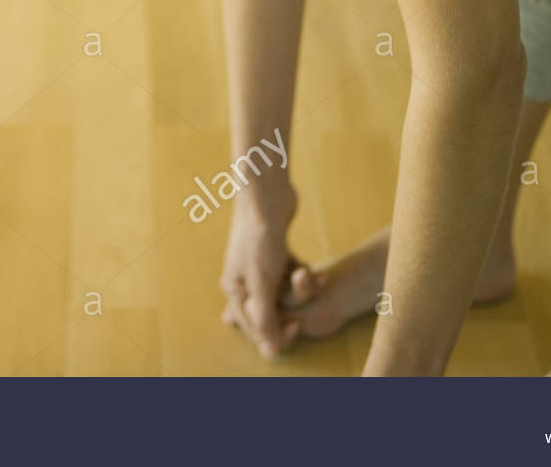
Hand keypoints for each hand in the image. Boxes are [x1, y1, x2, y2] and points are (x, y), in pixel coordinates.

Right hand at [219, 190, 302, 358]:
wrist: (266, 197)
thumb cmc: (259, 239)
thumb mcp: (262, 284)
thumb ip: (265, 319)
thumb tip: (269, 352)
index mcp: (234, 289)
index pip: (254, 326)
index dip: (276, 334)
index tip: (298, 329)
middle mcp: (244, 279)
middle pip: (271, 310)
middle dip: (293, 308)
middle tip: (305, 308)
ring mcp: (260, 265)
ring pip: (285, 293)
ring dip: (302, 290)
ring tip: (313, 277)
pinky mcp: (276, 253)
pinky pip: (292, 276)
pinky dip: (305, 277)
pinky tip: (316, 273)